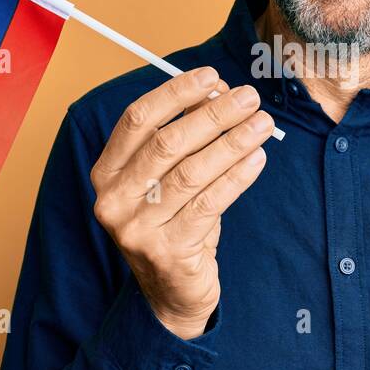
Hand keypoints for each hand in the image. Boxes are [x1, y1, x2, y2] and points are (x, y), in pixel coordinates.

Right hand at [89, 66, 272, 338]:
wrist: (172, 293)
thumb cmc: (173, 223)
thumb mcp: (167, 179)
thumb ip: (183, 138)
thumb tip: (217, 92)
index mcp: (106, 172)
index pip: (137, 119)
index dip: (176, 93)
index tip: (212, 76)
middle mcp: (114, 200)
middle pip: (167, 142)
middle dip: (213, 114)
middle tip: (249, 97)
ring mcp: (137, 228)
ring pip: (192, 172)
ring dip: (232, 141)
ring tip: (263, 123)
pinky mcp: (168, 250)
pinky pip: (211, 203)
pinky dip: (238, 175)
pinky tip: (258, 158)